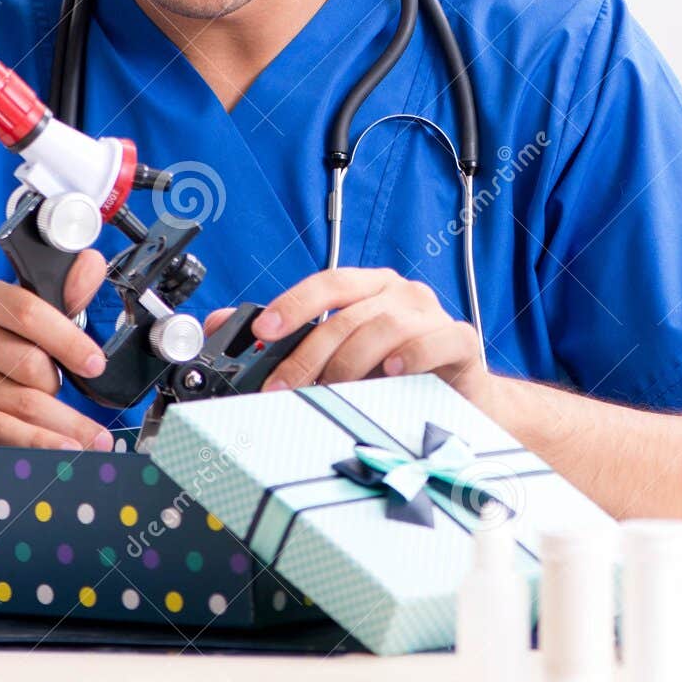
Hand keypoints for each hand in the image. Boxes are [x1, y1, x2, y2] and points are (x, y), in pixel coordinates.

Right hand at [0, 251, 115, 459]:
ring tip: (92, 439)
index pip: (29, 311)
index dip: (69, 340)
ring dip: (63, 423)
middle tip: (69, 393)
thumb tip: (92, 262)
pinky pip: (1, 428)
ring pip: (20, 400)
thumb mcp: (18, 318)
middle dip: (59, 384)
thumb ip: (60, 293)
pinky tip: (62, 450)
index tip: (96, 364)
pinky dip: (37, 442)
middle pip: (28, 361)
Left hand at [206, 267, 488, 401]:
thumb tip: (219, 324)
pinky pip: (436, 339)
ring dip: (351, 362)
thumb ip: (286, 338)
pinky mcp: (461, 341)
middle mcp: (400, 294)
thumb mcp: (339, 353)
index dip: (292, 304)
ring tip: (331, 392)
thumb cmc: (397, 373)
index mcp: (370, 287)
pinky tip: (390, 373)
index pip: (327, 282)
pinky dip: (410, 355)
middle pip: (348, 313)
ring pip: (385, 325)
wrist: (462, 398)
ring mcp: (432, 314)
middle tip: (283, 388)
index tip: (263, 331)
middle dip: (308, 354)